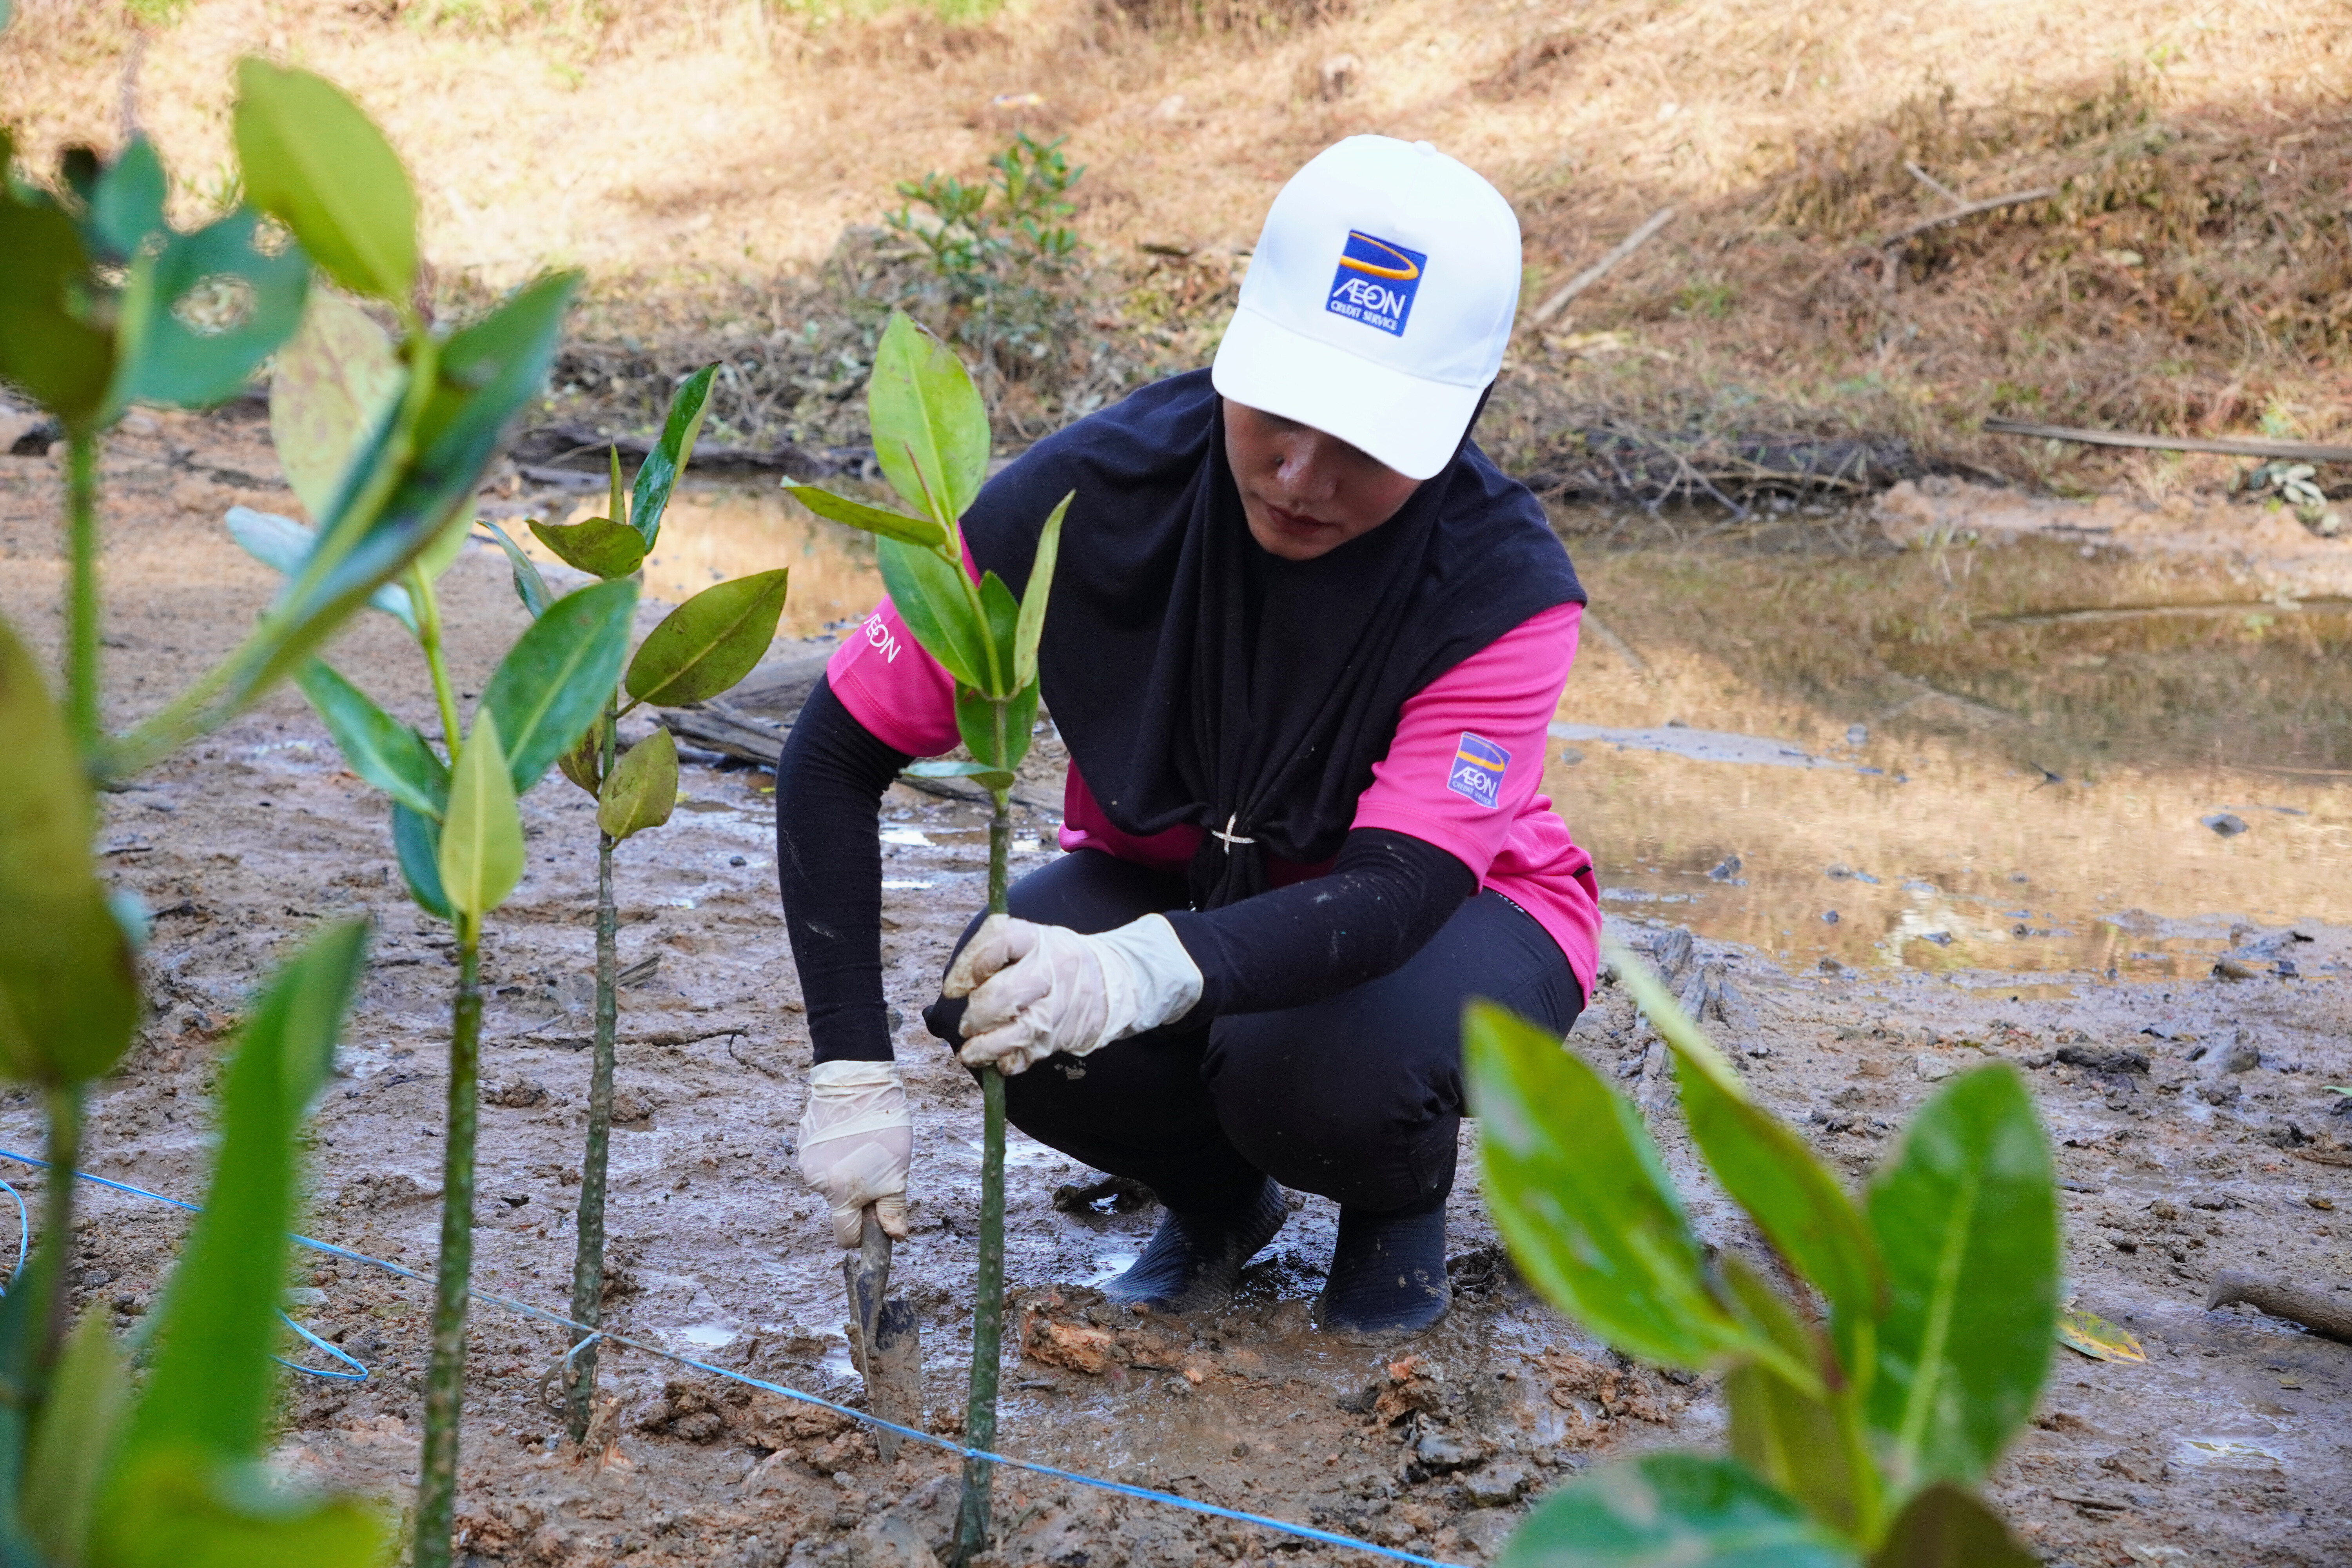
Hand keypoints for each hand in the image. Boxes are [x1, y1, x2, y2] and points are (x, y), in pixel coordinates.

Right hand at [797, 1060, 910, 1245]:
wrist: (858, 1082)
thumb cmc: (882, 1128)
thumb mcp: (897, 1172)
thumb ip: (893, 1207)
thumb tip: (895, 1235)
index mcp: (840, 1194)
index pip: (845, 1235)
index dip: (862, 1234)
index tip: (874, 1219)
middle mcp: (816, 1182)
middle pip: (839, 1206)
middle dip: (856, 1198)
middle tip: (876, 1169)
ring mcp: (806, 1161)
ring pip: (830, 1182)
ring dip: (846, 1173)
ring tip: (862, 1145)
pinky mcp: (803, 1143)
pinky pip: (822, 1161)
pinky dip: (835, 1155)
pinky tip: (847, 1135)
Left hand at [941, 912, 1202, 1076]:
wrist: (1113, 982)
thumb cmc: (1057, 961)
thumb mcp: (1032, 941)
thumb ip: (994, 954)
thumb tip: (956, 987)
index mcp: (1038, 939)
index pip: (998, 943)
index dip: (968, 967)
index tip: (953, 988)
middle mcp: (1052, 970)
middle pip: (1003, 995)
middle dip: (976, 1015)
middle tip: (967, 1024)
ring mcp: (1061, 1005)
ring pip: (1017, 1031)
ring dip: (986, 1047)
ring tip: (970, 1052)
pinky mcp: (1066, 1033)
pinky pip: (1031, 1054)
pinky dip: (1010, 1061)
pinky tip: (1000, 1062)